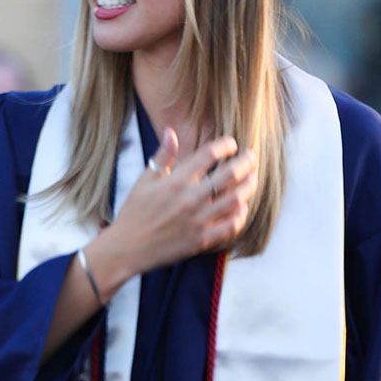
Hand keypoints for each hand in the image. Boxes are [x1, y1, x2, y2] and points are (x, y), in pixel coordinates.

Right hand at [85, 128, 257, 296]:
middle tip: (252, 156)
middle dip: (246, 161)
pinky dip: (241, 214)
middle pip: (230, 174)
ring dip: (249, 185)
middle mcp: (190, 199)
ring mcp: (198, 220)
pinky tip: (242, 206)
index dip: (225, 145)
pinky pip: (231, 225)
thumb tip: (171, 131)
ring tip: (253, 177)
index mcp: (176, 181)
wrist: (126, 249)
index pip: (208, 154)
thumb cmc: (134, 212)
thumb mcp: (144, 180)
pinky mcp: (202, 239)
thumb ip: (162, 156)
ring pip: (236, 199)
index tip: (232, 143)